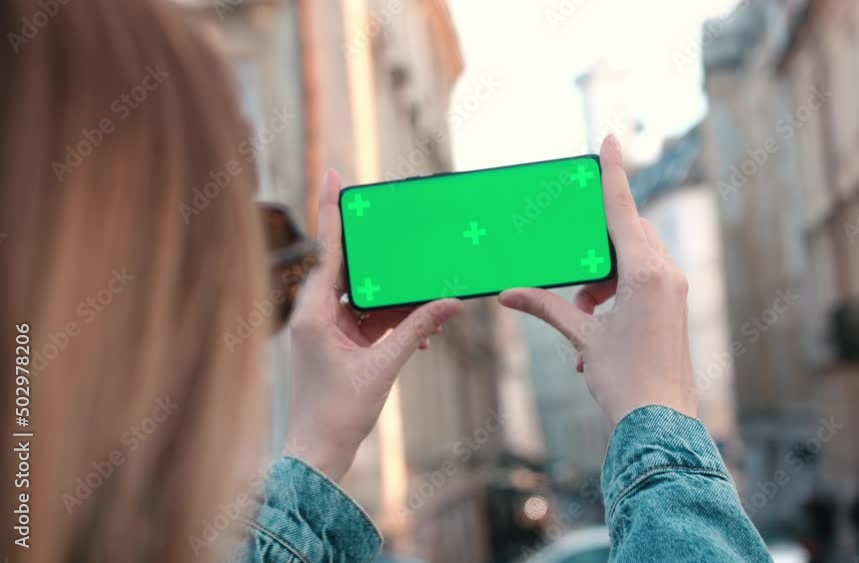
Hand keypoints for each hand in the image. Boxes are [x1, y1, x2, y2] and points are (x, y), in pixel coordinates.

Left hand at [287, 170, 462, 480]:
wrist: (319, 453)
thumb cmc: (338, 414)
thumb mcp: (383, 368)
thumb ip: (416, 331)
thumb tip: (450, 305)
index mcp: (314, 313)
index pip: (328, 250)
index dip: (332, 210)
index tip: (333, 173)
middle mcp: (315, 314)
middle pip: (350, 268)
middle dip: (378, 255)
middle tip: (398, 228)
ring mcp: (325, 329)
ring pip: (363, 296)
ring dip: (394, 300)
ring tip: (424, 299)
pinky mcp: (336, 343)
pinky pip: (367, 319)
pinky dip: (391, 322)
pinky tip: (420, 335)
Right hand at [498, 136, 694, 425]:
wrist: (659, 421)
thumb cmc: (624, 379)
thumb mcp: (582, 338)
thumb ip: (547, 307)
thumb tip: (507, 295)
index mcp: (647, 273)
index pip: (623, 210)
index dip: (613, 173)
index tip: (609, 139)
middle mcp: (666, 274)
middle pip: (628, 234)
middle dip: (594, 252)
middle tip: (575, 281)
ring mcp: (674, 290)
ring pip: (634, 259)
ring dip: (602, 280)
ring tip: (584, 316)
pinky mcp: (674, 306)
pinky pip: (643, 280)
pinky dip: (615, 295)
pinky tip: (596, 332)